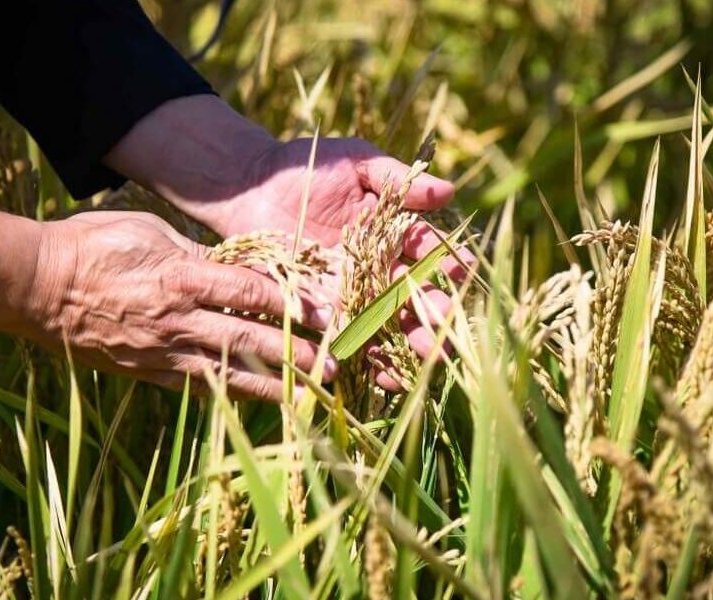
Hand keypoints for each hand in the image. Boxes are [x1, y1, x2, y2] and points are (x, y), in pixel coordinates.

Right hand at [0, 209, 334, 400]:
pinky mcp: (145, 371)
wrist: (36, 285)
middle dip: (296, 356)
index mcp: (180, 277)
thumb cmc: (92, 244)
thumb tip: (233, 267)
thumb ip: (196, 252)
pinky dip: (228, 393)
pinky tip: (255, 400)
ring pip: (228, 373)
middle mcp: (177, 320)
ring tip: (308, 394)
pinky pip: (195, 385)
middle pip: (249, 341)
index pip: (250, 293)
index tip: (323, 314)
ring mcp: (160, 351)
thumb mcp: (150, 230)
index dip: (291, 305)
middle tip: (333, 367)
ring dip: (272, 385)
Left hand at [106, 96, 473, 389]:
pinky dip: (370, 358)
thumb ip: (397, 177)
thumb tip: (448, 191)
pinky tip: (388, 375)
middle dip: (434, 310)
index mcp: (392, 231)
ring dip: (409, 341)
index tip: (462, 269)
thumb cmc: (305, 165)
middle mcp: (377, 265)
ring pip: (388, 321)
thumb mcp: (356, 161)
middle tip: (447, 325)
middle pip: (414, 293)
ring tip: (429, 358)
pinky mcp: (322, 309)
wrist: (251, 186)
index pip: (427, 249)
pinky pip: (350, 336)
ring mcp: (351, 290)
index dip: (446, 259)